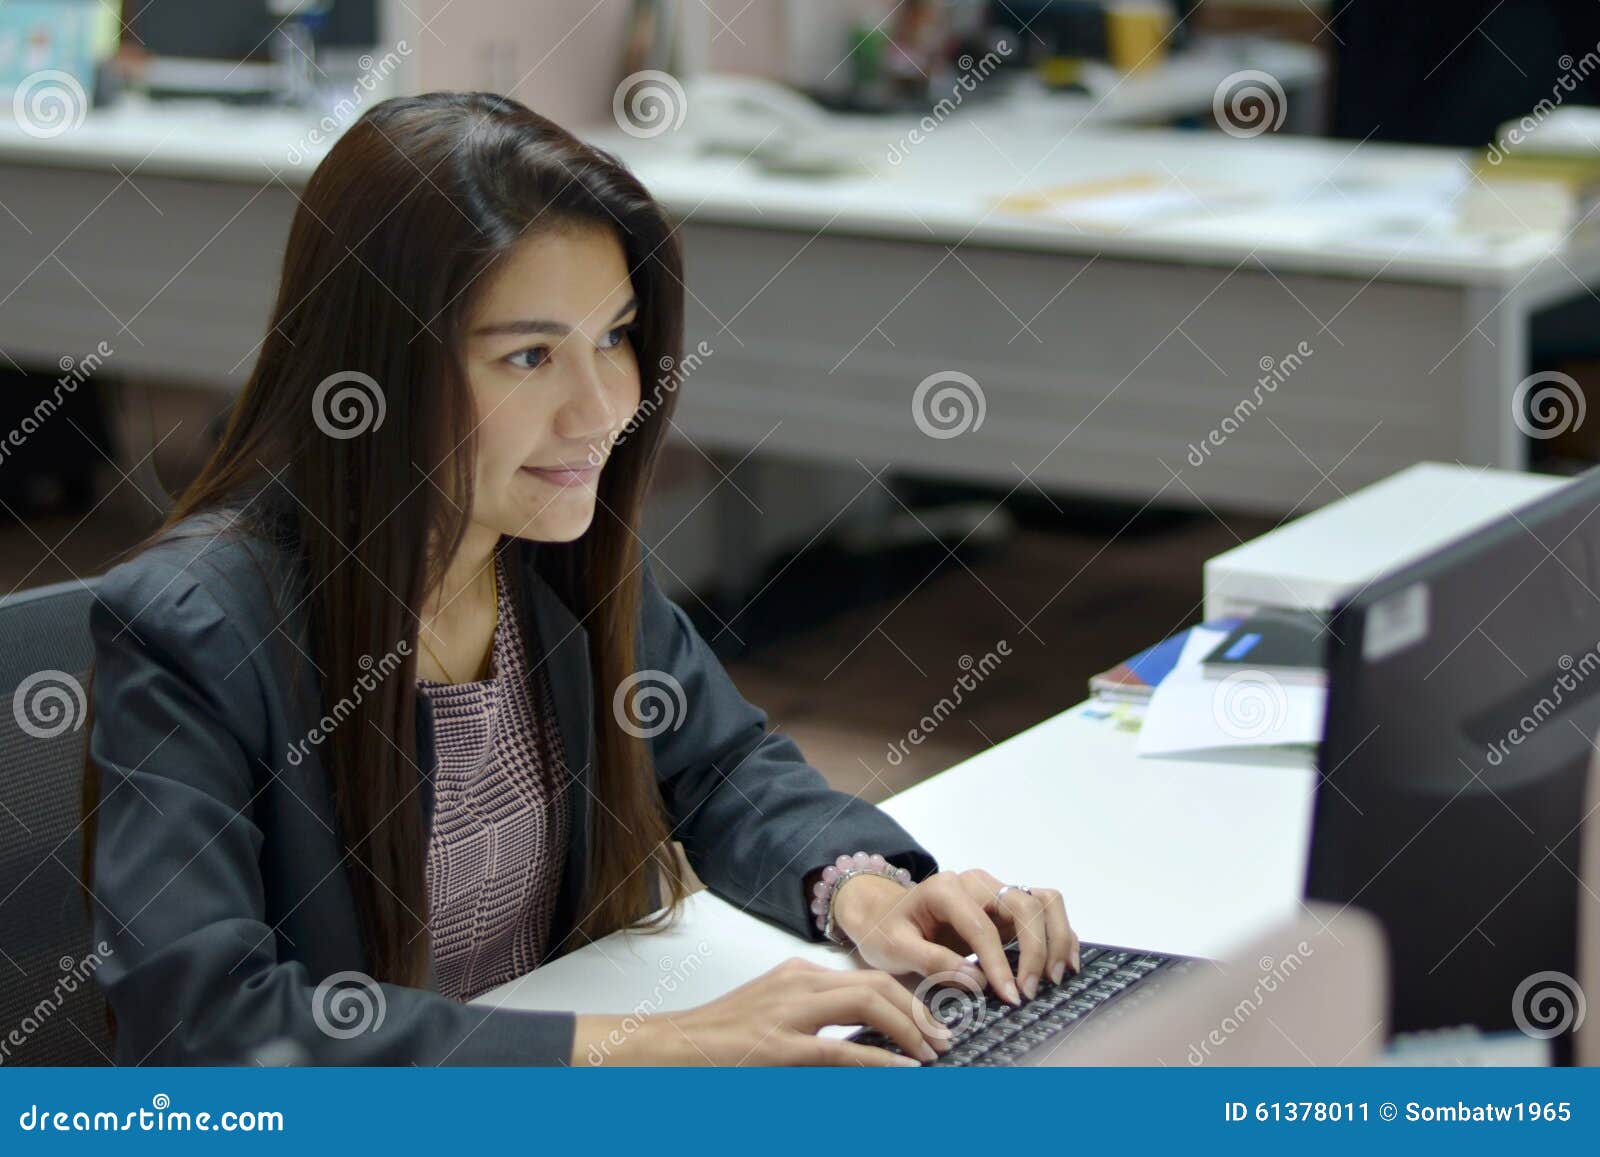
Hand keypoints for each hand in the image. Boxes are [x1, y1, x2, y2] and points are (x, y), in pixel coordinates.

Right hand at [572, 957, 952, 1065]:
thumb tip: (862, 1046)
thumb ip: (813, 1025)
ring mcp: (787, 1013)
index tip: (933, 1018)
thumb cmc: (715, 1043)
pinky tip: (903, 1071)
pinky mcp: (778, 1047)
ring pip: (867, 1004)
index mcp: (796, 976)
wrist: (664, 1050)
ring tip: (932, 1052)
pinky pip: (840, 1051)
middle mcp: (796, 984)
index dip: (908, 996)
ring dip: (908, 1027)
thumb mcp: (770, 1022)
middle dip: (918, 1008)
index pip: (867, 977)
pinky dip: (879, 1060)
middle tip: (944, 1036)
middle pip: (876, 984)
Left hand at [830, 868, 1079, 1003]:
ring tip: (1055, 977)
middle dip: (1035, 949)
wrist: (883, 916)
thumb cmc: (886, 931)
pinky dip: (1060, 933)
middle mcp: (977, 884)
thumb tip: (977, 983)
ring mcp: (995, 892)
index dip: (999, 964)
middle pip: (1024, 905)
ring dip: (1056, 937)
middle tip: (1029, 991)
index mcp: (946, 890)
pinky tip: (1063, 964)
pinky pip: (1045, 910)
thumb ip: (933, 962)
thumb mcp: (894, 949)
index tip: (1009, 997)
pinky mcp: (1006, 908)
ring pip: (1044, 901)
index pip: (982, 926)